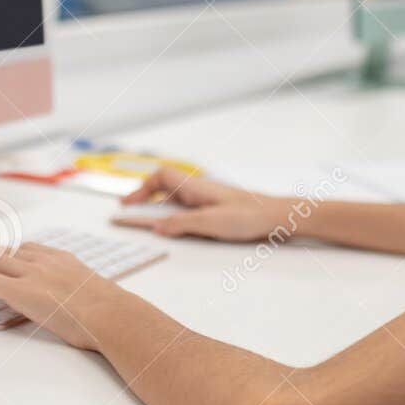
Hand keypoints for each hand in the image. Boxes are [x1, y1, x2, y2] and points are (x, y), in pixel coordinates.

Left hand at [0, 243, 125, 349]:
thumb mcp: (92, 292)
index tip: (2, 273)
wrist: (114, 317)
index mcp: (61, 259)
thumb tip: (76, 305)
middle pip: (0, 249)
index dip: (7, 260)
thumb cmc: (111, 313)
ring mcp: (32, 274)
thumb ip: (76, 291)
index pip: (25, 248)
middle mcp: (44, 261)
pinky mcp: (21, 291)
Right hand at [122, 166, 291, 241]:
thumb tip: (156, 226)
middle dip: (145, 199)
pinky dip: (175, 216)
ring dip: (159, 208)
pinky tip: (175, 227)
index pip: (160, 178)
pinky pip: (188, 209)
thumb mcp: (210, 223)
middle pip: (164, 188)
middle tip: (130, 213)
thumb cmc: (249, 215)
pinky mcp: (217, 209)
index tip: (127, 204)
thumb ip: (181, 224)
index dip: (141, 189)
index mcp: (195, 187)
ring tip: (145, 222)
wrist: (278, 216)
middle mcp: (199, 190)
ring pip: (176, 199)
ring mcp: (208, 199)